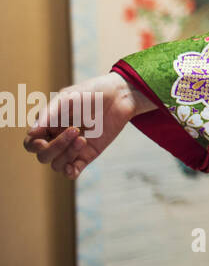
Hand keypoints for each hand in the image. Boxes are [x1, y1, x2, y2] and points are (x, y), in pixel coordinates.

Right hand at [22, 73, 141, 179]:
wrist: (120, 95)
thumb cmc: (91, 93)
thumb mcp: (68, 97)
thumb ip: (50, 113)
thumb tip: (33, 132)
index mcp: (49, 125)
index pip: (31, 142)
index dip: (33, 145)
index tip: (42, 140)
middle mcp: (58, 138)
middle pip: (44, 156)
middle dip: (56, 146)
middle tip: (74, 130)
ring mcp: (73, 148)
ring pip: (57, 164)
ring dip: (67, 154)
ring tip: (83, 138)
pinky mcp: (88, 154)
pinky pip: (73, 172)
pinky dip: (70, 172)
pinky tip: (74, 167)